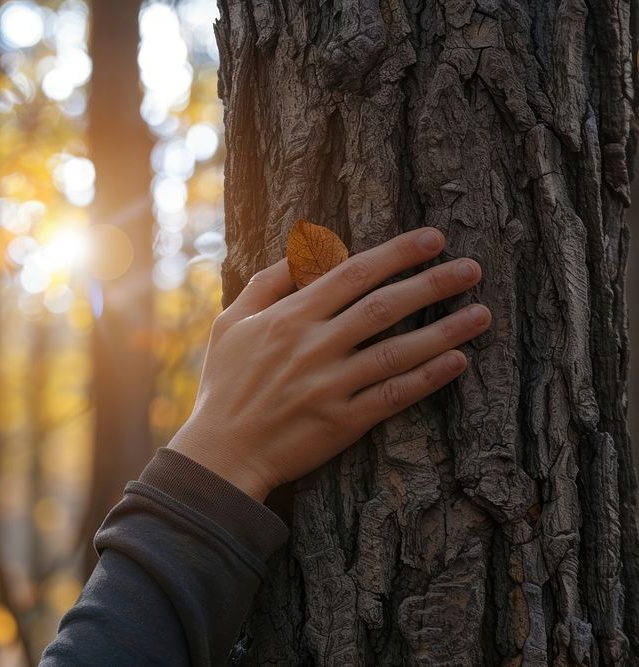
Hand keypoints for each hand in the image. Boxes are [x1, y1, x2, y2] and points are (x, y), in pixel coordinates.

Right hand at [167, 226, 490, 502]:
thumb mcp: (229, 324)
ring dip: (444, 330)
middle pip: (384, 306)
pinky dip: (427, 378)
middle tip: (471, 268)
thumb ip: (265, 284)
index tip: (432, 239)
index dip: (396, 254)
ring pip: (398, 350)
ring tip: (482, 314)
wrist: (221, 453)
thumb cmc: (225, 386)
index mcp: (288, 318)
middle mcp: (313, 346)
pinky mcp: (343, 422)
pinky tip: (457, 362)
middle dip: (432, 283)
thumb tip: (299, 252)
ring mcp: (330, 385)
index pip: (351, 274)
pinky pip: (393, 395)